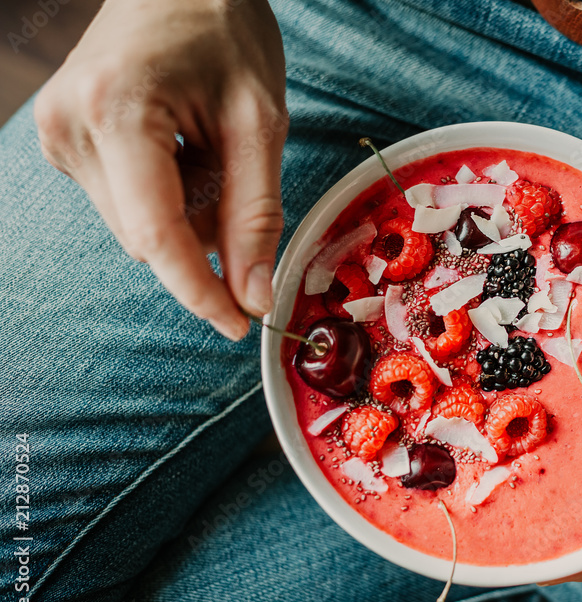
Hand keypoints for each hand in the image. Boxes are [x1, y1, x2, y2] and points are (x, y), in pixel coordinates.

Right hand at [34, 0, 287, 339]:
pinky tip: (184, 145)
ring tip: (208, 144)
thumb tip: (250, 295)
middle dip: (205, 235)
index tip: (240, 325)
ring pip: (139, 227)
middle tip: (237, 174)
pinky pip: (127, 202)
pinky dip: (169, 194)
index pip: (157, 237)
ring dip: (188, 212)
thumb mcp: (259, 122)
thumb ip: (256, 214)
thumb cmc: (223, 32)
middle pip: (149, 238)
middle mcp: (69, 129)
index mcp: (115, 113)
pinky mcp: (64, 141)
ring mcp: (56, 135)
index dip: (201, 291)